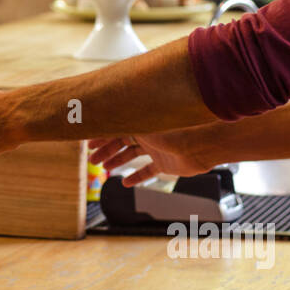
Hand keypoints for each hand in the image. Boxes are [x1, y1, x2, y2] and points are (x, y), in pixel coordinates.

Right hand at [87, 128, 211, 185]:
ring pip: (132, 155)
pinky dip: (136, 177)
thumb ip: (121, 117)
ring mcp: (157, 148)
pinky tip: (125, 183)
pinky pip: (148, 170)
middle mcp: (149, 133)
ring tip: (103, 169)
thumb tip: (99, 106)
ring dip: (117, 161)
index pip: (116, 127)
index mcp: (142, 121)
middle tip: (92, 160)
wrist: (201, 145)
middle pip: (121, 141)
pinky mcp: (166, 163)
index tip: (88, 143)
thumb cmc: (174, 129)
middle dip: (105, 150)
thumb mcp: (142, 122)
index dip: (101, 135)